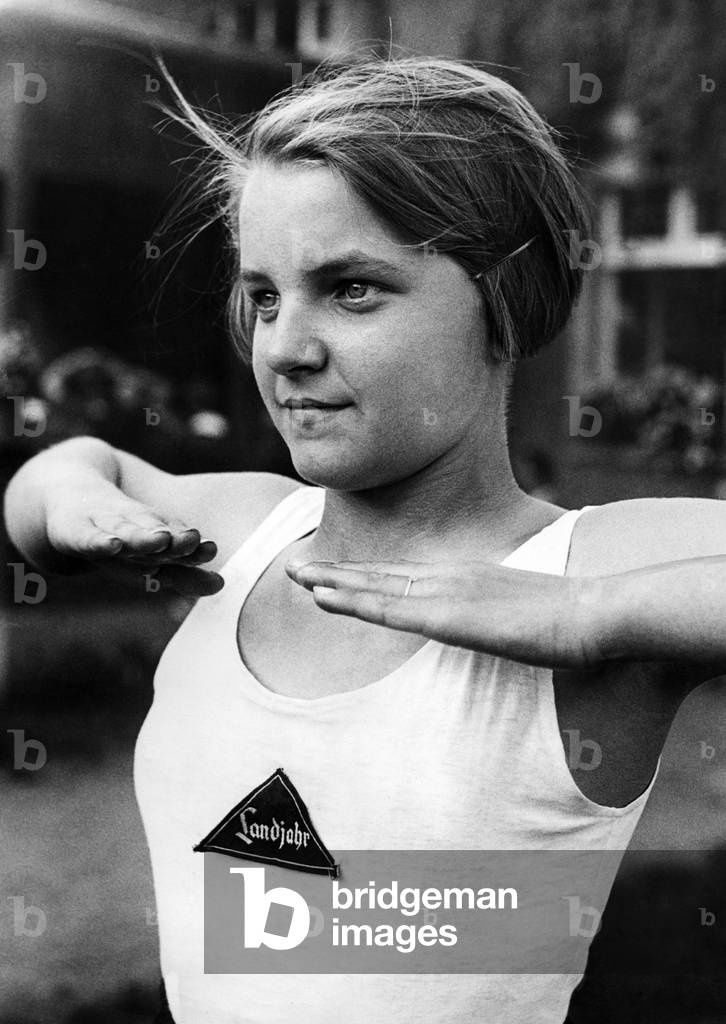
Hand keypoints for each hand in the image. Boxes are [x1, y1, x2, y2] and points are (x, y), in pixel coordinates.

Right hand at [45, 484, 223, 597]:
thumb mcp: (147, 555)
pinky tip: (112, 545)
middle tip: (193, 540)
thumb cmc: (118, 532)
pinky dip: (99, 541)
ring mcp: (101, 525)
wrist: (68, 492)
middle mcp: (130, 527)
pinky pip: (87, 537)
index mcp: (151, 534)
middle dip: (174, 540)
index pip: (174, 544)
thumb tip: (220, 585)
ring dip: (143, 537)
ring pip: (124, 531)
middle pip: (154, 534)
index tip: (211, 550)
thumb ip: (182, 574)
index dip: (192, 550)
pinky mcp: (73, 528)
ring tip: (161, 540)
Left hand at [285, 558, 606, 668]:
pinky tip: (327, 599)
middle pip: (381, 576)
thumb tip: (493, 622)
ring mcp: (448, 593)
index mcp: (465, 577)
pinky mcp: (451, 614)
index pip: (404, 577)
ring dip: (334, 583)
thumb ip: (499, 614)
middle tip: (295, 567)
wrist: (595, 611)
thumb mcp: (523, 612)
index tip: (333, 576)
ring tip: (297, 575)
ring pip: (376, 588)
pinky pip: (390, 609)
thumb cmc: (570, 616)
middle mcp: (449, 577)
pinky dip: (355, 602)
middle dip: (336, 574)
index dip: (365, 576)